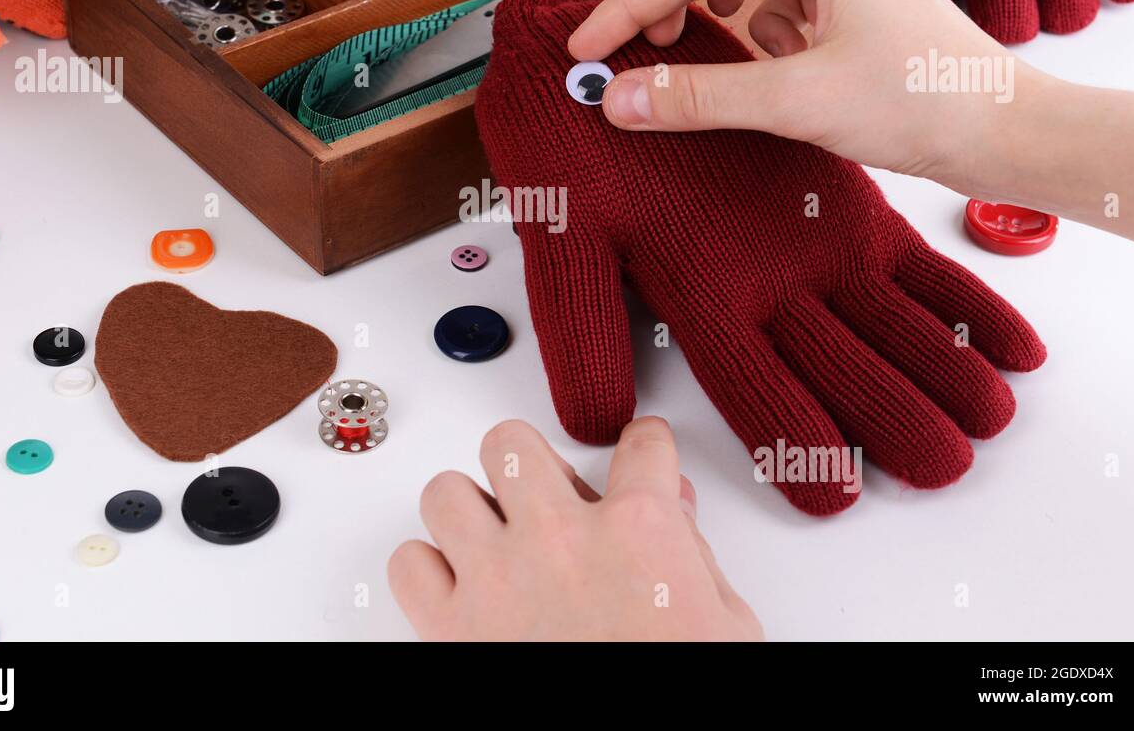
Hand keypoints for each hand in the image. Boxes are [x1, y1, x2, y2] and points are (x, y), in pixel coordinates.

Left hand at [388, 418, 762, 640]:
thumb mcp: (724, 622)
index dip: (646, 447)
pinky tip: (460, 587)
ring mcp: (499, 579)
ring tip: (493, 538)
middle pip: (512, 443)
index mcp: (639, 530)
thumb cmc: (682, 689)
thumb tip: (676, 511)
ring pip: (446, 491)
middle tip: (544, 494)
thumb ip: (695, 554)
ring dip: (469, 510)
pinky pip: (408, 564)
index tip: (640, 455)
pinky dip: (427, 570)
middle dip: (529, 463)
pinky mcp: (452, 628)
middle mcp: (560, 538)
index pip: (640, 447)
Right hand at [570, 0, 1015, 198]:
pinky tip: (768, 62)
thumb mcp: (796, 102)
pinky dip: (754, 18)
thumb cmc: (924, 103)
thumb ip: (700, 97)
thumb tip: (618, 99)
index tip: (586, 49)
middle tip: (648, 41)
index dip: (631, 7)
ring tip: (705, 44)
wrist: (1003, 131)